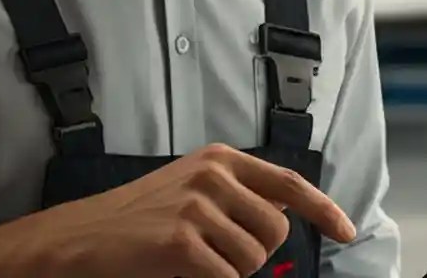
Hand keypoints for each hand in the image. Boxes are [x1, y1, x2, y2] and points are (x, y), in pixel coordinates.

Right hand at [41, 143, 354, 277]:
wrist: (80, 237)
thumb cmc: (139, 218)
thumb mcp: (193, 187)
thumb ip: (238, 194)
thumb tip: (286, 213)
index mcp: (221, 159)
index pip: (289, 183)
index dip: (324, 210)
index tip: (346, 231)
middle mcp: (214, 176)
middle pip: (274, 233)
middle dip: (253, 255)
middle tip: (214, 254)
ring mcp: (197, 207)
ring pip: (252, 261)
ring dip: (229, 273)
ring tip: (192, 260)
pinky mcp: (181, 242)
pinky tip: (180, 272)